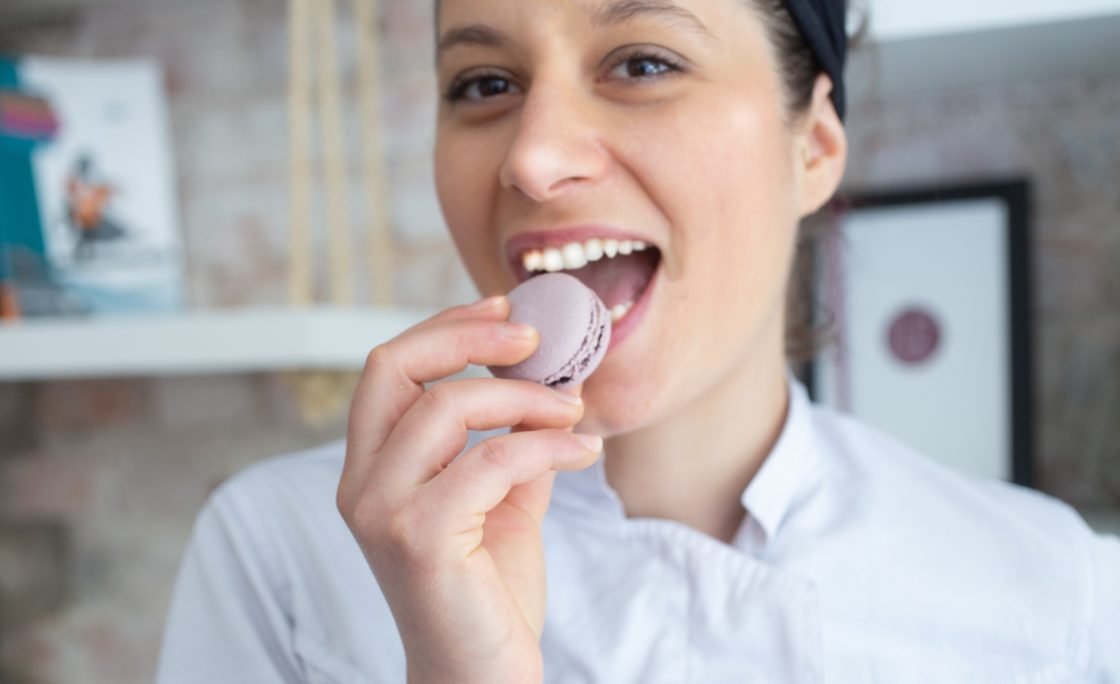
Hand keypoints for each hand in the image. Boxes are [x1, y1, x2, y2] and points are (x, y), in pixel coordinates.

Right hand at [337, 296, 602, 683]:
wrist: (481, 675)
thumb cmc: (487, 591)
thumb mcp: (501, 499)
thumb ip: (511, 440)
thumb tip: (551, 379)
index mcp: (371, 468)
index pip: (388, 369)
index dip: (445, 327)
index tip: (504, 310)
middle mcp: (361, 485)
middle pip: (395, 368)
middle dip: (468, 336)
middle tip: (534, 338)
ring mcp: (382, 512)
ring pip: (447, 408)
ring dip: (525, 398)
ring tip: (573, 411)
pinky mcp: (418, 540)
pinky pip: (492, 460)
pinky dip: (546, 444)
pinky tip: (581, 451)